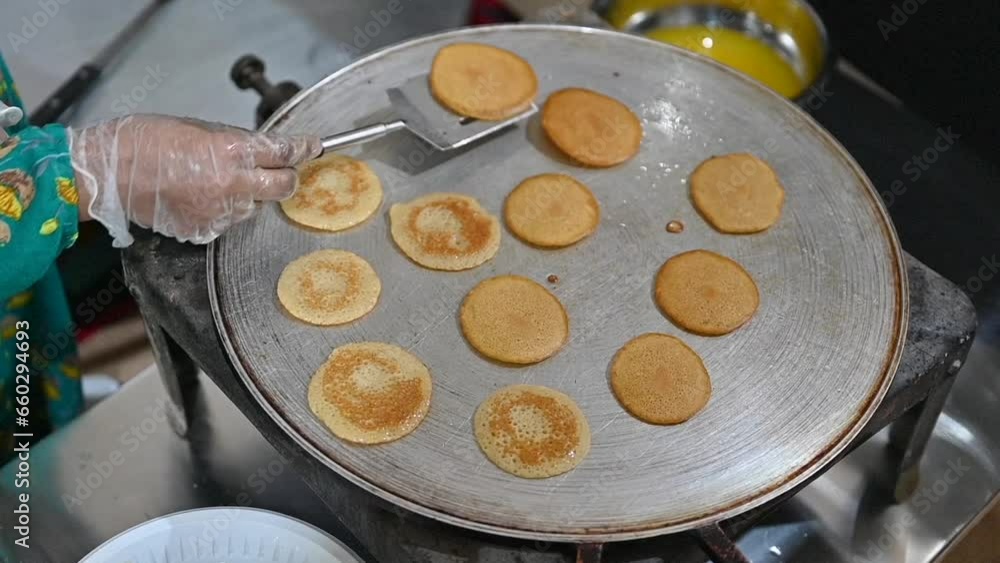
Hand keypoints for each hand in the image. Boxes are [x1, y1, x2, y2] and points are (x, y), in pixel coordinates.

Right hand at [69, 114, 320, 246]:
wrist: (109, 174)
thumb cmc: (144, 142)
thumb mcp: (197, 127)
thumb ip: (234, 141)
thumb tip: (260, 149)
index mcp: (230, 151)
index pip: (283, 153)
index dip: (303, 149)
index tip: (313, 147)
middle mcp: (232, 185)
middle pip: (284, 187)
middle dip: (287, 178)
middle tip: (280, 171)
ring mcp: (220, 213)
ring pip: (255, 207)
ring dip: (248, 196)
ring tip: (216, 183)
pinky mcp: (206, 232)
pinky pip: (229, 222)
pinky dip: (222, 211)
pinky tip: (199, 198)